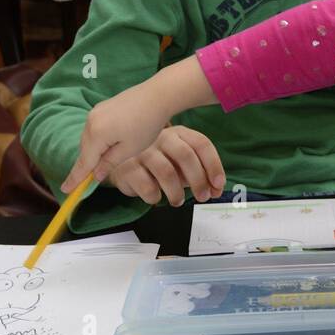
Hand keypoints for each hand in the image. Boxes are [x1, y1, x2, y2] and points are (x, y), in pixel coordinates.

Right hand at [62, 77, 176, 191]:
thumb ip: (109, 163)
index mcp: (97, 133)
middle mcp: (91, 121)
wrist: (158, 96)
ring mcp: (96, 112)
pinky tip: (107, 146)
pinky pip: (95, 129)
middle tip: (82, 183)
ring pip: (89, 139)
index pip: (84, 162)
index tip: (65, 190)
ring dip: (93, 152)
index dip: (75, 179)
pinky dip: (98, 140)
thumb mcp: (130, 149)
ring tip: (100, 165)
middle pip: (85, 150)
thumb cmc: (147, 124)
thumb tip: (95, 175)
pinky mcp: (102, 107)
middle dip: (85, 165)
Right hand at [106, 126, 225, 205]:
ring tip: (178, 201)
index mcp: (178, 133)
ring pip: (167, 173)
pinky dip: (155, 197)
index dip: (213, 166)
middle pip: (186, 156)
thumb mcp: (178, 161)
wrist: (116, 161)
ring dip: (177, 192)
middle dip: (198, 181)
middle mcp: (161, 138)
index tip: (218, 185)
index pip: (201, 144)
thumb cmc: (155, 162)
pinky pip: (147, 186)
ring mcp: (142, 151)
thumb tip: (215, 189)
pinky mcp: (127, 168)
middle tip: (203, 197)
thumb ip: (197, 172)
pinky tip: (155, 198)